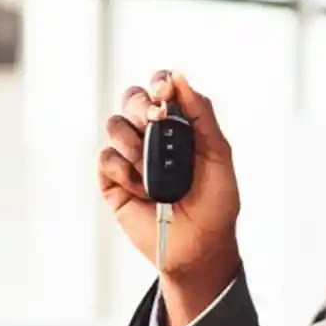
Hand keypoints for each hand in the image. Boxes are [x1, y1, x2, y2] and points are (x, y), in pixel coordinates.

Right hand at [98, 70, 242, 323]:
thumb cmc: (215, 202)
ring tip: (152, 169)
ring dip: (134, 142)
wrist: (199, 246)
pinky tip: (142, 189)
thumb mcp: (218, 154)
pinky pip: (106, 159)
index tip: (165, 90)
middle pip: (132, 99)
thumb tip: (181, 78)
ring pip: (115, 125)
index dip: (160, 83)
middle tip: (156, 121)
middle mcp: (152, 137)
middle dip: (143, 106)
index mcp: (179, 126)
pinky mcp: (113, 181)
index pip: (162, 89)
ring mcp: (130, 158)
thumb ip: (202, 115)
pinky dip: (125, 171)